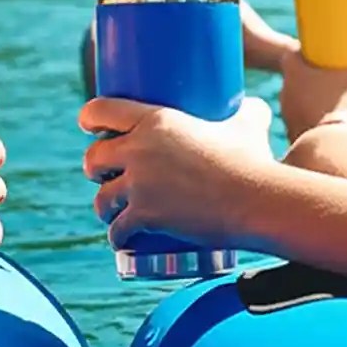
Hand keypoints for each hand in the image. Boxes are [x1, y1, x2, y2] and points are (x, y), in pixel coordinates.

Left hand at [78, 97, 273, 249]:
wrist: (257, 200)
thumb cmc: (254, 160)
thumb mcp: (247, 124)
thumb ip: (245, 111)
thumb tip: (256, 107)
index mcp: (155, 119)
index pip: (101, 110)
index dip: (89, 118)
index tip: (91, 127)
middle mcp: (140, 149)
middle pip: (93, 157)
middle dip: (94, 167)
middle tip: (106, 173)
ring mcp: (140, 184)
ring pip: (101, 197)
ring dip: (103, 205)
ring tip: (113, 209)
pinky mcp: (146, 216)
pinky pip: (117, 230)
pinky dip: (117, 237)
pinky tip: (121, 239)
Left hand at [278, 40, 346, 140]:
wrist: (335, 154)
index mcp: (295, 74)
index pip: (291, 55)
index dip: (305, 52)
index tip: (321, 53)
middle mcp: (285, 95)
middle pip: (295, 80)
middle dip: (311, 78)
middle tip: (333, 77)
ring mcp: (287, 119)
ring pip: (296, 104)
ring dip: (308, 102)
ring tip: (331, 102)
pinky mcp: (294, 140)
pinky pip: (299, 128)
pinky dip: (310, 126)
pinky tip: (324, 128)